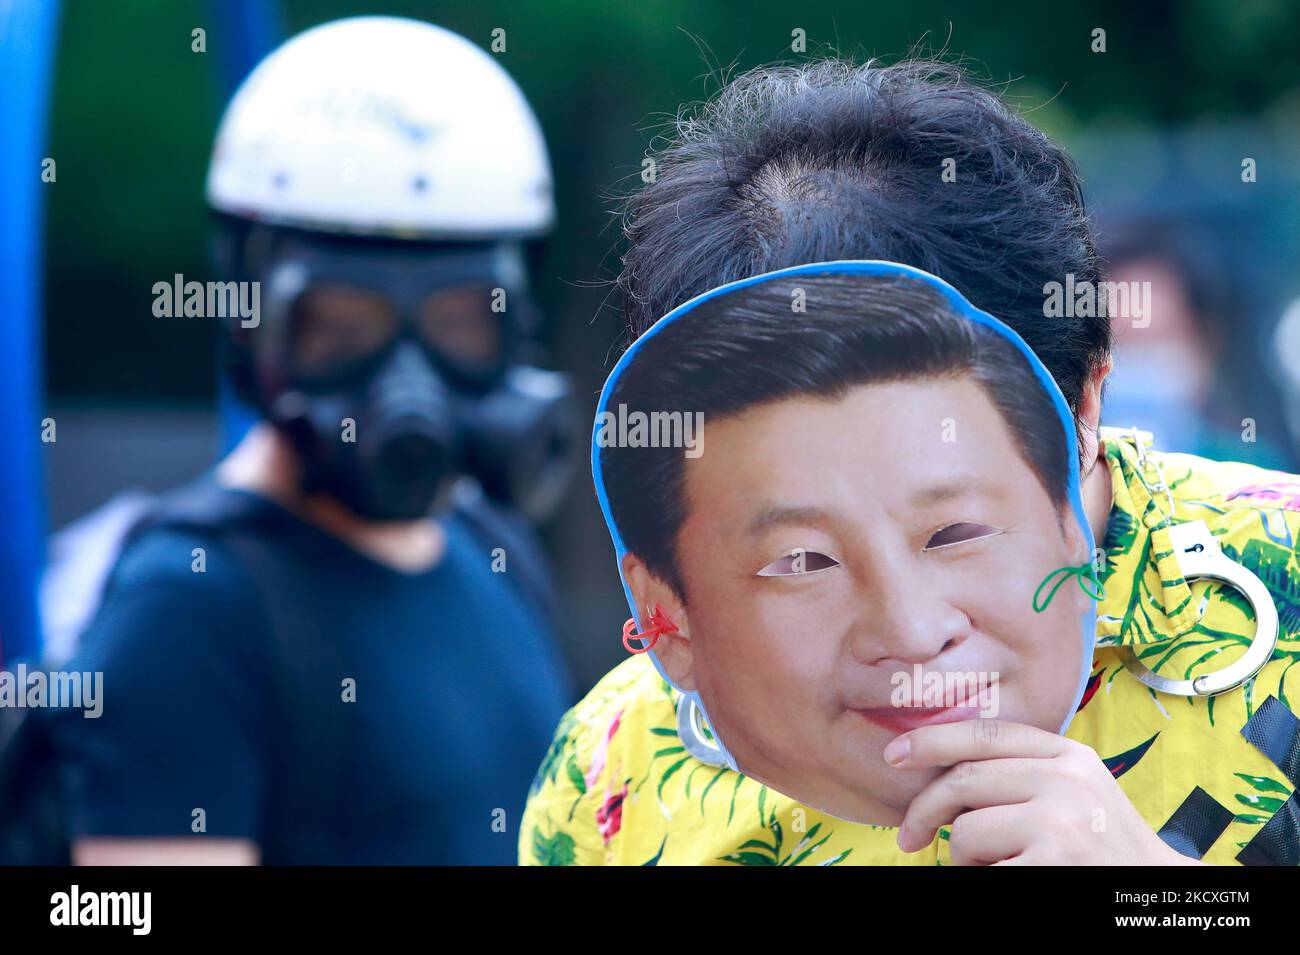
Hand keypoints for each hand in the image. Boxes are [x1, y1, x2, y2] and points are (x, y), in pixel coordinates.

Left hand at [884, 719, 1203, 864]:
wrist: (1156, 898)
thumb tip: (937, 768)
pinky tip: (1016, 877)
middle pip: (963, 781)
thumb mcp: (1075, 793)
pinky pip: (981, 872)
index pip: (985, 734)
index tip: (893, 754)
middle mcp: (1066, 782)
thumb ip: (1022, 772)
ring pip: (965, 833)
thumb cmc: (1102, 850)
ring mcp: (1060, 824)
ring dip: (963, 859)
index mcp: (1069, 757)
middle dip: (923, 810)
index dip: (931, 740)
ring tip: (1001, 867)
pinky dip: (984, 880)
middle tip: (907, 838)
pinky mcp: (1052, 865)